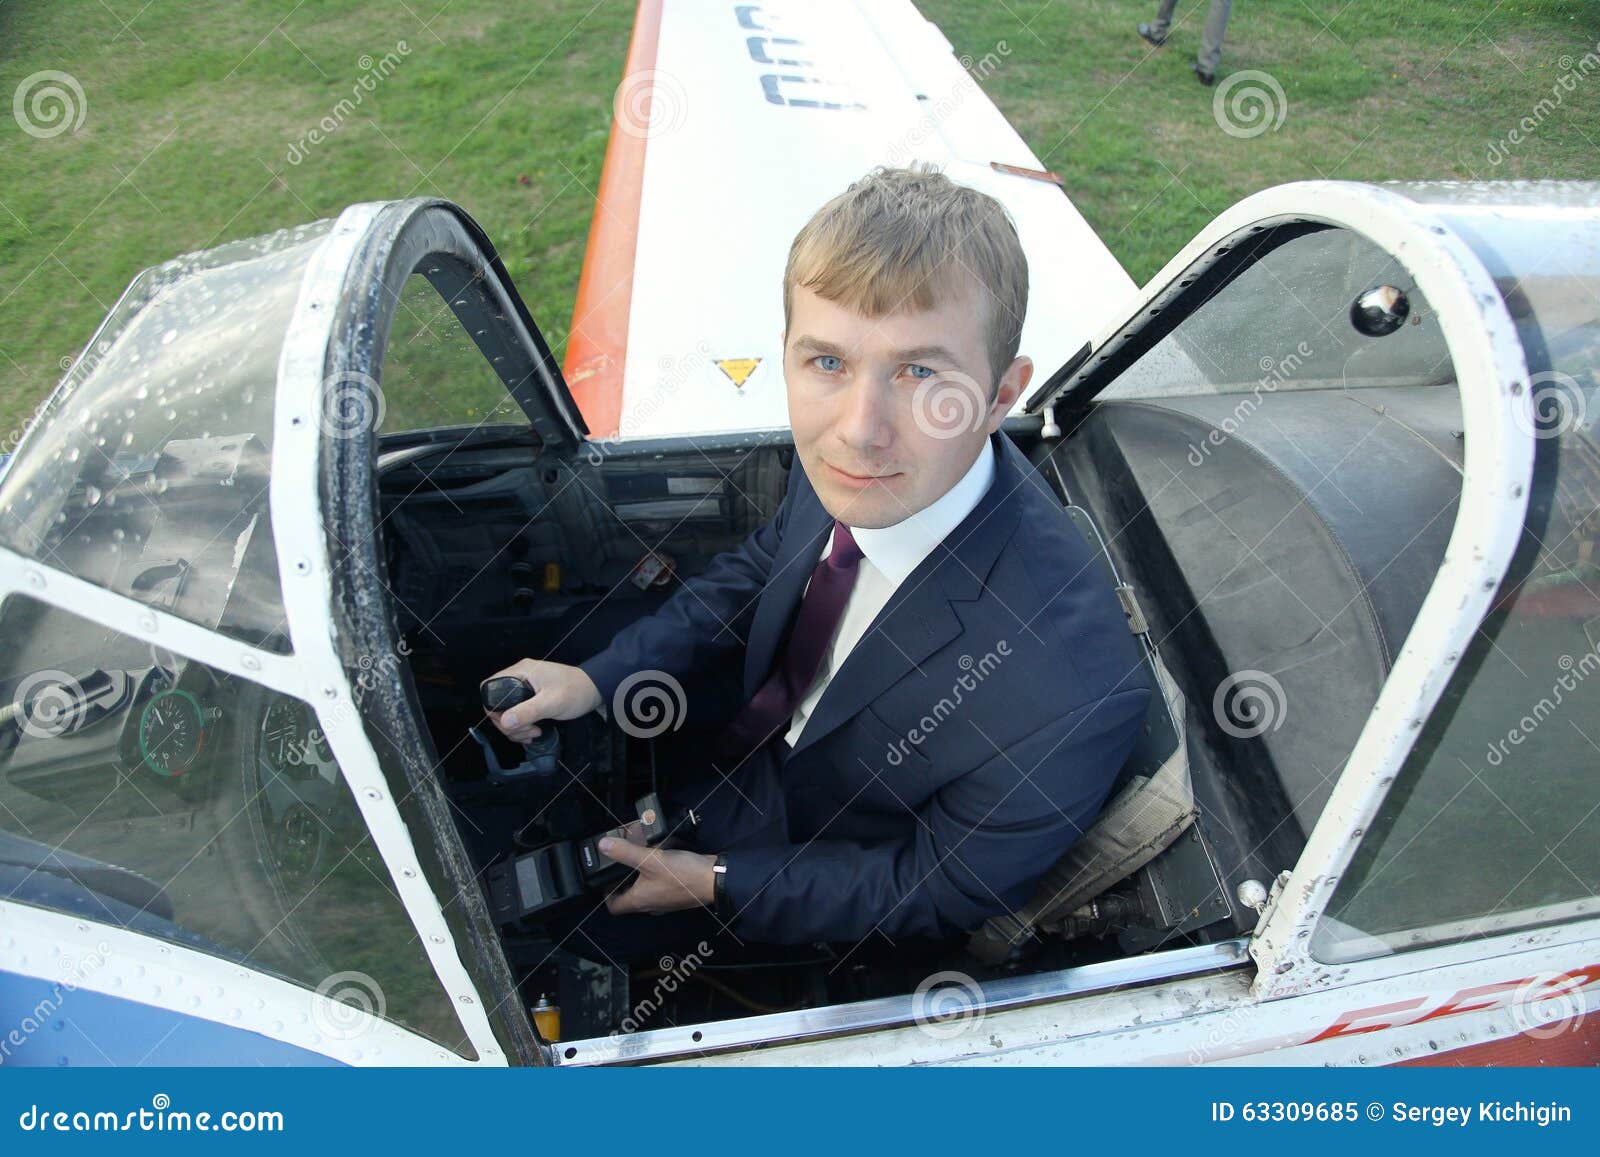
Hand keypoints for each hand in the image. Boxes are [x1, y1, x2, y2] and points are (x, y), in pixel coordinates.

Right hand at [483, 658, 600, 741]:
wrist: (594, 690)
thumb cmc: (576, 691)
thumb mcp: (552, 702)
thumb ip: (528, 711)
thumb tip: (504, 721)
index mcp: (520, 672)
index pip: (490, 688)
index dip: (493, 708)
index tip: (509, 722)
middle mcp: (518, 678)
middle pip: (496, 704)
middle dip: (507, 723)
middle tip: (527, 731)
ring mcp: (524, 688)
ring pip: (506, 713)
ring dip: (515, 728)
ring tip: (534, 733)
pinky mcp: (530, 699)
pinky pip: (516, 714)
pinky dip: (521, 727)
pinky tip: (533, 733)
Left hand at [598, 837, 716, 914]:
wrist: (714, 880)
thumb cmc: (682, 874)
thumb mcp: (650, 859)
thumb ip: (625, 852)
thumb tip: (603, 846)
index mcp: (640, 901)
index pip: (614, 907)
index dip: (605, 894)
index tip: (605, 878)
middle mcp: (651, 905)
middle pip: (629, 898)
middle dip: (623, 883)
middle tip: (621, 865)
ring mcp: (665, 901)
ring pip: (645, 892)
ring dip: (640, 878)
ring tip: (639, 859)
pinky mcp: (677, 894)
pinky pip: (660, 887)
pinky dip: (656, 876)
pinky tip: (661, 860)